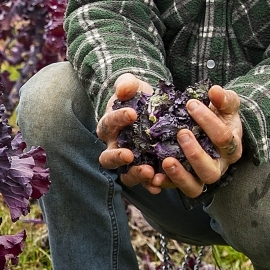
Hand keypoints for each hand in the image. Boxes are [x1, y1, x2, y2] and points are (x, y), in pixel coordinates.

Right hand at [96, 74, 173, 194]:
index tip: (131, 113)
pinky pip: (146, 182)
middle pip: (108, 158)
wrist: (154, 109)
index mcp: (109, 127)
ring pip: (126, 174)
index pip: (108, 124)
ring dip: (136, 174)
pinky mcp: (147, 169)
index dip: (117, 119)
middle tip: (129, 154)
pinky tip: (161, 184)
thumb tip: (123, 89)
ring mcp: (131, 162)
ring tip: (150, 172)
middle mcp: (115, 148)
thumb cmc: (138, 97)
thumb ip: (126, 84)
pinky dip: (152, 185)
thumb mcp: (132, 86)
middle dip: (117, 157)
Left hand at [159, 85, 244, 198]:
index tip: (190, 103)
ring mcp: (200, 177)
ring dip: (179, 176)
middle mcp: (218, 166)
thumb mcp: (225, 105)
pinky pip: (175, 189)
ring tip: (166, 161)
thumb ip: (223, 98)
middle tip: (181, 133)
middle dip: (195, 154)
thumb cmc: (219, 115)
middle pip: (210, 170)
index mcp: (231, 148)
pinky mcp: (183, 182)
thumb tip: (215, 91)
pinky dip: (164, 184)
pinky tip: (153, 176)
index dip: (208, 121)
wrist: (211, 129)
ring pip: (194, 187)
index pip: (224, 138)